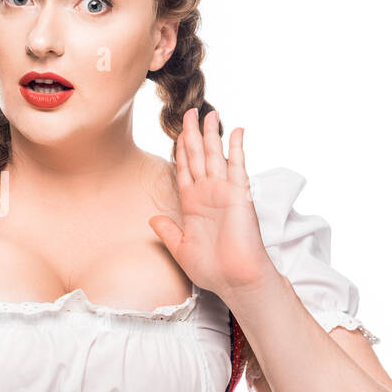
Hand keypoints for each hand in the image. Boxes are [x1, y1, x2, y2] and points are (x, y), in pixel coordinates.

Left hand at [147, 109, 276, 298]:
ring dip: (211, 134)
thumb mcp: (180, 248)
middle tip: (190, 111)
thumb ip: (167, 231)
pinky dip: (236, 147)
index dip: (180, 150)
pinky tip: (235, 130)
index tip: (177, 132)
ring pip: (214, 155)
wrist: (235, 280)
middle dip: (193, 133)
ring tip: (209, 113)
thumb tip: (152, 219)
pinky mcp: (239, 194)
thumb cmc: (211, 269)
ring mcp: (224, 192)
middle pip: (197, 156)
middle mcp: (207, 193)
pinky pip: (237, 165)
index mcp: (192, 204)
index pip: (183, 169)